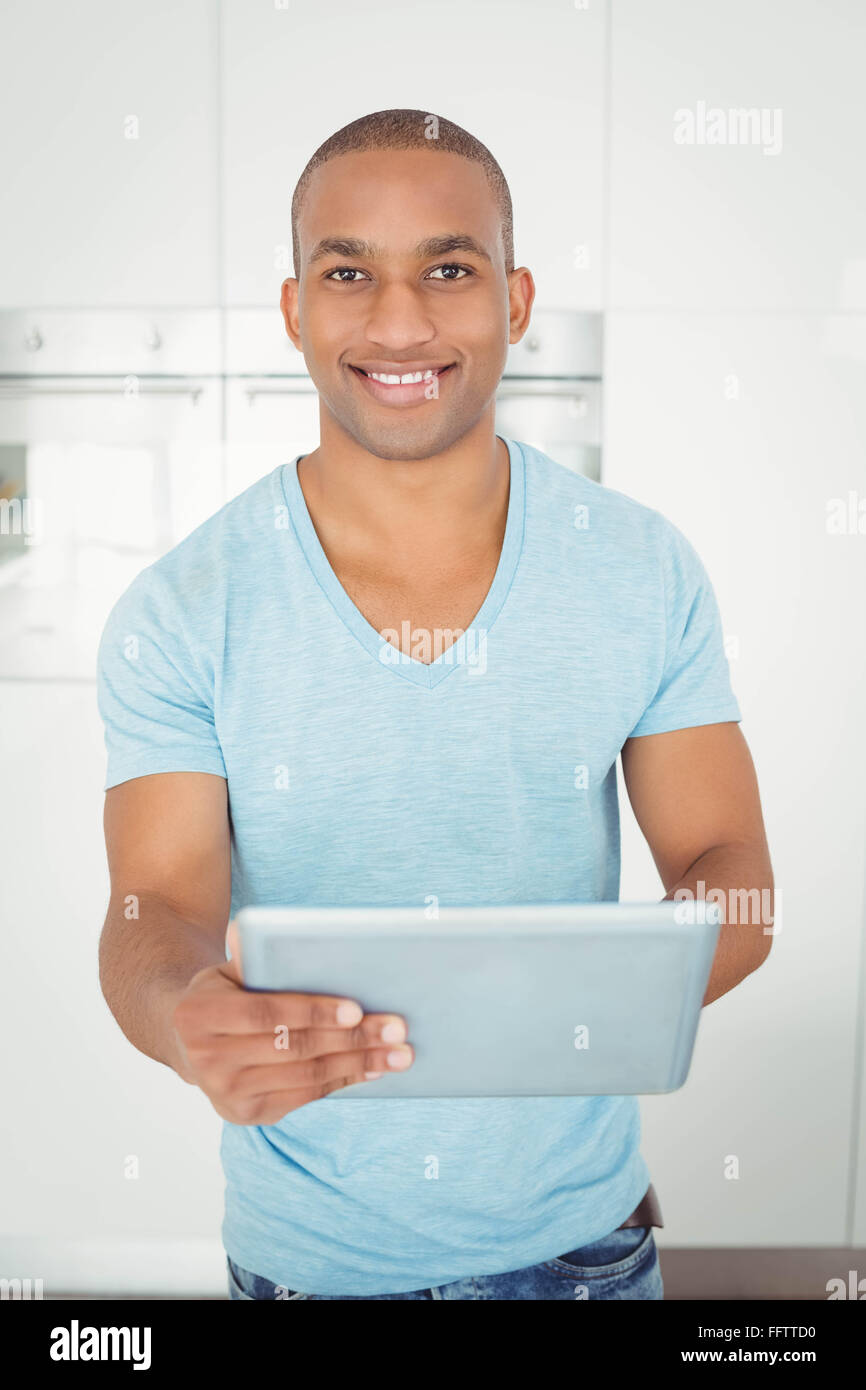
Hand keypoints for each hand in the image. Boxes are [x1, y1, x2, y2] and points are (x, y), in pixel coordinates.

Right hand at [170, 923, 412, 1123]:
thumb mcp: (225, 971)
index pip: (265, 1014)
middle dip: (351, 1039)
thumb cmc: (221, 994)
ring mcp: (225, 1093)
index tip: (356, 1008)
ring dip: (358, 1064)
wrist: (187, 1042)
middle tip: (396, 1028)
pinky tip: (372, 1069)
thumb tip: (271, 930)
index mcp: (198, 1015)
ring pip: (306, 1076)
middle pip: (293, 1048)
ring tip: (398, 1053)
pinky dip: (343, 1081)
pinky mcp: (247, 1114)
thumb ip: (250, 955)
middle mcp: (207, 1060)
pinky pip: (305, 1096)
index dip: (312, 1012)